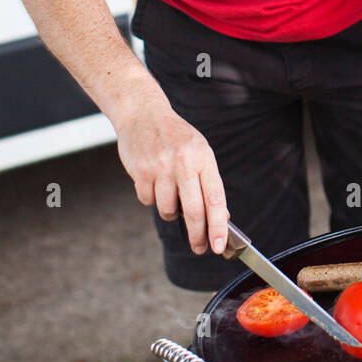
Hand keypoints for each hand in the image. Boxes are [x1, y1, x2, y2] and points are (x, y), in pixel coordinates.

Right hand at [115, 95, 229, 254]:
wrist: (142, 113)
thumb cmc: (176, 136)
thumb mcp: (200, 151)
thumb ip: (209, 183)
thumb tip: (221, 216)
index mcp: (203, 158)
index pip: (214, 199)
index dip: (217, 226)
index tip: (218, 245)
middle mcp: (183, 163)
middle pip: (193, 211)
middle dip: (197, 236)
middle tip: (200, 248)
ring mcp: (161, 168)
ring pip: (167, 210)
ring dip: (170, 212)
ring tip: (171, 196)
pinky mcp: (140, 172)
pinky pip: (148, 201)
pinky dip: (152, 199)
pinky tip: (154, 183)